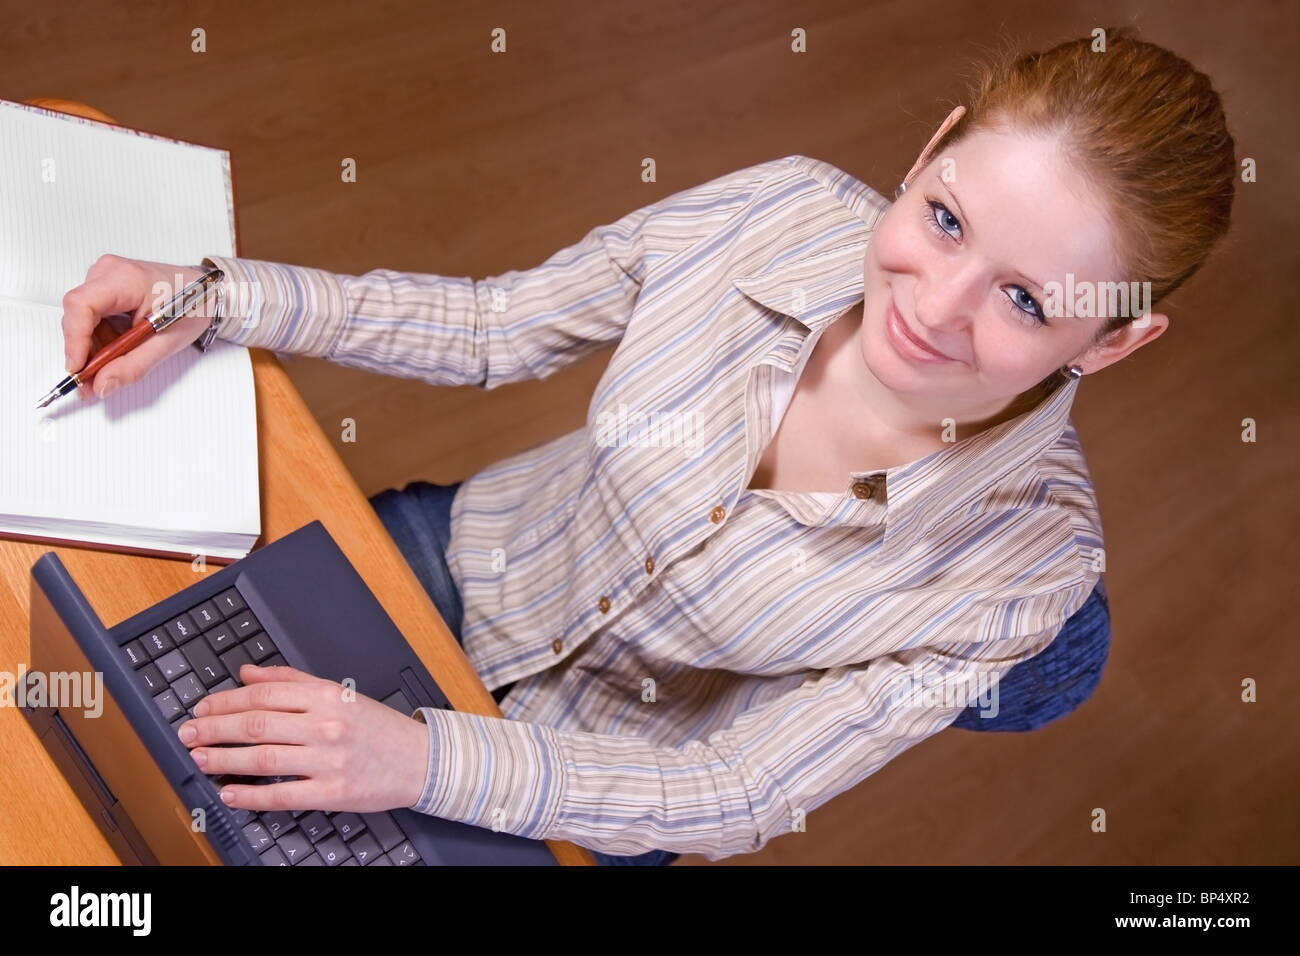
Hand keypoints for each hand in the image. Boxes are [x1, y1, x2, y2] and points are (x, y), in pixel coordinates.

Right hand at [61, 254, 215, 399]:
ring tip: (116, 363)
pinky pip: (92, 317)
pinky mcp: (105, 287)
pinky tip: (119, 348)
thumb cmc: (193, 306)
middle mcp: (109, 272)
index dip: (74, 339)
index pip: (82, 305)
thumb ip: (134, 366)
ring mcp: (105, 277)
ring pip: (83, 319)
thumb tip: (102, 385)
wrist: (207, 291)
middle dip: (84, 351)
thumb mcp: (168, 342)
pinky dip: (101, 338)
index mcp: (126, 278)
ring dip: (95, 347)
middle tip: (91, 381)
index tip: (76, 368)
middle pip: (78, 315)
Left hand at [176, 663, 430, 813]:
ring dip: (225, 759)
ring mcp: (329, 761)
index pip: (264, 695)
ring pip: (264, 758)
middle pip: (257, 724)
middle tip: (189, 733)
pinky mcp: (333, 792)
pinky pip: (283, 795)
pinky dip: (251, 795)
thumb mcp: (339, 693)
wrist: (421, 760)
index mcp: (327, 697)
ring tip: (201, 758)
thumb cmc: (379, 728)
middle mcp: (327, 726)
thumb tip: (247, 674)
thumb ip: (291, 682)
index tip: (203, 708)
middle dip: (215, 729)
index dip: (226, 701)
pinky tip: (230, 792)